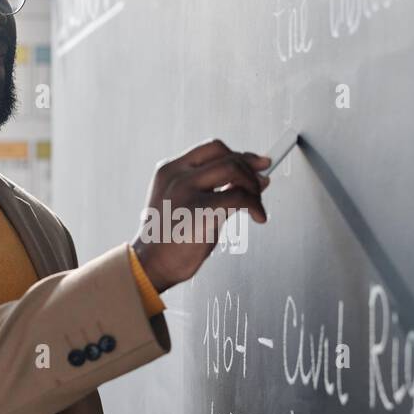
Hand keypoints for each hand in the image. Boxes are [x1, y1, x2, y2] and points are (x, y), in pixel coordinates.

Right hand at [130, 139, 270, 292]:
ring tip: (257, 204)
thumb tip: (256, 180)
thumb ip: (219, 190)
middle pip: (226, 155)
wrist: (152, 265)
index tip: (259, 163)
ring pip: (233, 169)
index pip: (213, 149)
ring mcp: (185, 191)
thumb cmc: (171, 241)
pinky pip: (238, 197)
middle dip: (251, 169)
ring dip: (253, 186)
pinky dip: (255, 205)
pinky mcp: (198, 210)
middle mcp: (177, 175)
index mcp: (170, 170)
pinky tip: (258, 216)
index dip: (241, 154)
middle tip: (261, 185)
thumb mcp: (191, 205)